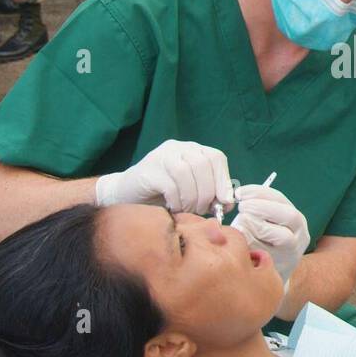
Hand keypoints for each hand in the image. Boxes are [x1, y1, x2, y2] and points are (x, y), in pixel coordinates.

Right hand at [95, 140, 234, 213]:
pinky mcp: (149, 169)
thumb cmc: (162, 195)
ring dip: (191, 198)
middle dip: (207, 192)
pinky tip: (173, 207)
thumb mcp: (191, 192)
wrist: (126, 194)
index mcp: (192, 150)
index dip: (223, 180)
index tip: (224, 202)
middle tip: (201, 209)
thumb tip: (229, 203)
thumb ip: (209, 194)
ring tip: (186, 209)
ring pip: (187, 173)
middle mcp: (178, 147)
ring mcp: (162, 156)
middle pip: (203, 164)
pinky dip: (177, 200)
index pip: (216, 158)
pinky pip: (171, 184)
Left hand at [231, 184, 309, 283]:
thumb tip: (237, 195)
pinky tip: (242, 244)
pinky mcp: (283, 267)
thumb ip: (255, 209)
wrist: (270, 276)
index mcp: (295, 219)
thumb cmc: (261, 243)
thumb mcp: (264, 222)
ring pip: (281, 235)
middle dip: (261, 207)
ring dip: (256, 227)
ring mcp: (293, 252)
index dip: (259, 193)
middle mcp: (300, 234)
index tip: (239, 193)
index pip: (281, 199)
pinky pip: (268, 253)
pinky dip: (252, 246)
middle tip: (241, 208)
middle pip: (288, 215)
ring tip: (241, 227)